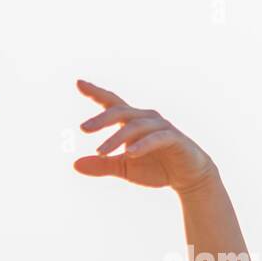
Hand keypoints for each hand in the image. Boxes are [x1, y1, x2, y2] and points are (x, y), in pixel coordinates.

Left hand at [73, 79, 217, 192]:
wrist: (187, 177)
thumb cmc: (155, 167)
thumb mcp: (124, 168)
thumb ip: (101, 164)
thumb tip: (74, 164)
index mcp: (133, 122)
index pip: (113, 104)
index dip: (97, 92)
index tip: (79, 83)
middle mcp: (146, 119)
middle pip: (120, 112)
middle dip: (101, 119)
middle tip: (83, 128)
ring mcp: (161, 127)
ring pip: (135, 126)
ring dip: (116, 139)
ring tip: (100, 151)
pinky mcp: (175, 139)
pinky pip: (157, 138)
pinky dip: (142, 144)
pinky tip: (129, 153)